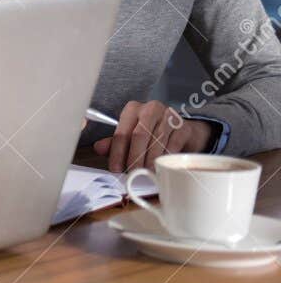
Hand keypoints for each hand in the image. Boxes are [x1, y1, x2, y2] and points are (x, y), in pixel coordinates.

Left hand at [92, 100, 213, 172]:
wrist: (182, 131)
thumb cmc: (152, 133)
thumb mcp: (130, 136)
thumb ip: (114, 143)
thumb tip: (98, 148)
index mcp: (132, 109)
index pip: (121, 132)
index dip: (117, 153)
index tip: (116, 168)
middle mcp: (151, 109)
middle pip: (139, 135)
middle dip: (134, 157)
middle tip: (133, 173)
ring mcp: (169, 116)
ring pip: (157, 141)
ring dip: (150, 160)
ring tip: (146, 173)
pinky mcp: (184, 127)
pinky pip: (173, 145)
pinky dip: (166, 158)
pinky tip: (162, 167)